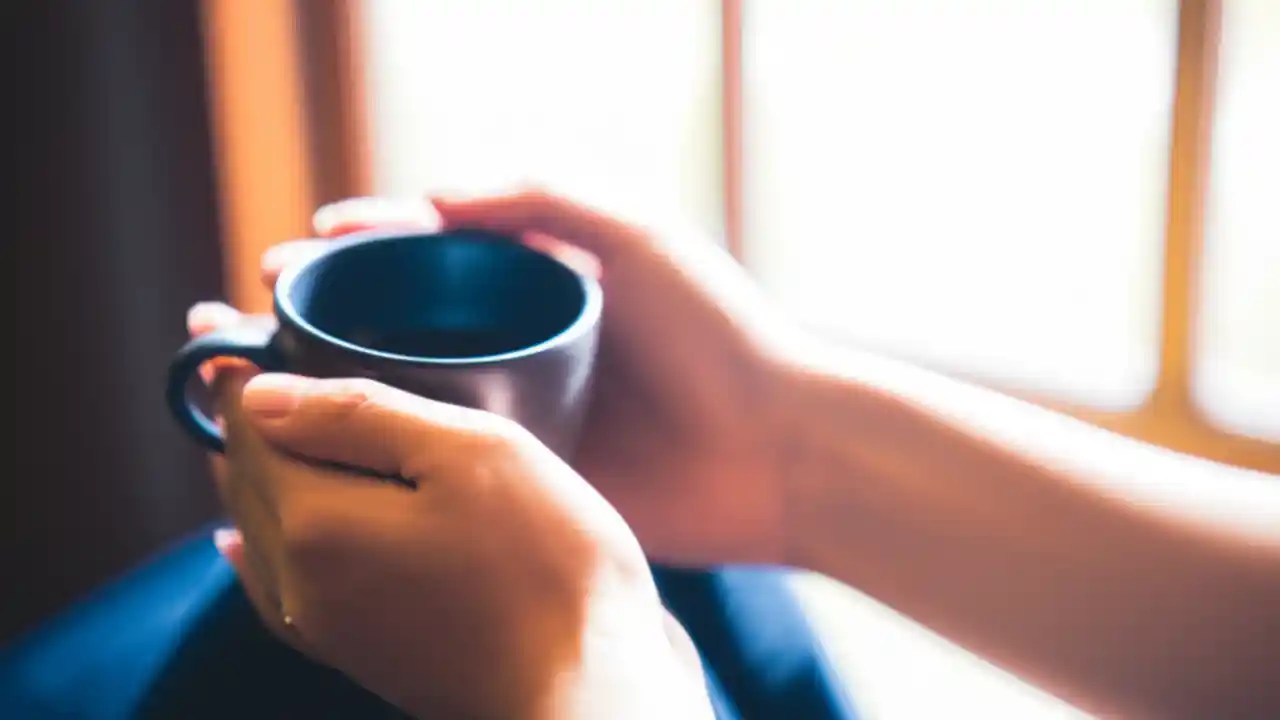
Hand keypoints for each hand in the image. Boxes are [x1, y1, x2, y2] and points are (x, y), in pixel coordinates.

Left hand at [205, 371, 710, 718]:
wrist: (590, 689)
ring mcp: (327, 628)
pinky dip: (260, 545)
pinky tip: (245, 543)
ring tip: (260, 426)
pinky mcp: (358, 654)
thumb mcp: (470, 455)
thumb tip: (258, 395)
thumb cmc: (550, 564)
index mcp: (319, 522)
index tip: (213, 319)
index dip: (230, 368)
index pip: (247, 427)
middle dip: (239, 417)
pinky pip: (277, 588)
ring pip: (261, 531)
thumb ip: (359, 417)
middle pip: (245, 479)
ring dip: (254, 472)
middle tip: (236, 357)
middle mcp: (300, 583)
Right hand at [245, 191, 796, 565]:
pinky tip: (325, 435)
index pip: (435, 246)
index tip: (306, 244)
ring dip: (332, 373)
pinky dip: (381, 444)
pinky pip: (441, 456)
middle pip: (405, 313)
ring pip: (409, 384)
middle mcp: (523, 341)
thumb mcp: (637, 234)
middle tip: (257, 302)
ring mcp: (520, 412)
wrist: (780, 453)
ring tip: (262, 365)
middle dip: (328, 303)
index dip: (366, 240)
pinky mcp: (525, 477)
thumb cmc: (718, 336)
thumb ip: (542, 197)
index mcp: (545, 279)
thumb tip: (431, 195)